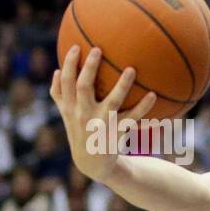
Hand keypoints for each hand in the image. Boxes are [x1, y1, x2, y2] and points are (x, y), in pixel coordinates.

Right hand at [50, 46, 158, 183]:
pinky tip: (153, 95)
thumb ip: (60, 95)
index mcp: (69, 108)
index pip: (65, 82)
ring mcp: (100, 124)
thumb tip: (56, 70)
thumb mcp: (66, 115)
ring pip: (111, 102)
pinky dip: (143, 107)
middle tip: (98, 49)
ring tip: (131, 69)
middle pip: (83, 87)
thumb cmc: (80, 132)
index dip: (69, 64)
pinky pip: (132, 118)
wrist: (91, 164)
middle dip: (89, 68)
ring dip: (122, 85)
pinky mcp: (116, 132)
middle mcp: (82, 115)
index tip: (77, 46)